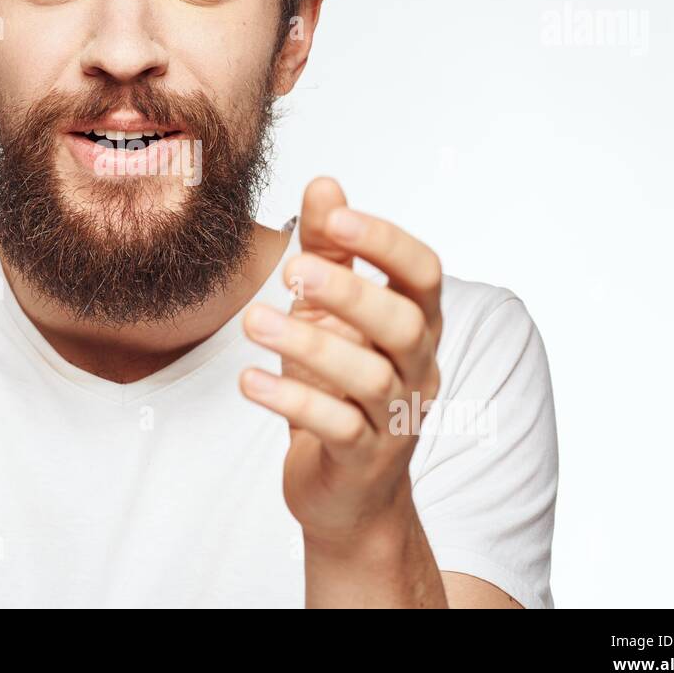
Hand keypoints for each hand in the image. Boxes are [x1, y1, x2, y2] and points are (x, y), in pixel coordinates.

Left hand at [240, 177, 442, 549]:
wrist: (346, 488)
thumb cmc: (339, 384)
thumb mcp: (329, 311)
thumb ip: (330, 249)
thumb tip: (326, 183)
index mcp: (417, 323)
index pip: (424, 274)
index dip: (386, 243)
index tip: (337, 218)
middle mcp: (418, 368)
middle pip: (405, 324)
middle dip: (352, 293)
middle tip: (294, 270)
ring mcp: (395, 417)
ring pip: (369, 378)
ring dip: (308, 346)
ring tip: (253, 320)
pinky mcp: (365, 458)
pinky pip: (337, 427)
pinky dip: (291, 400)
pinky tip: (249, 378)